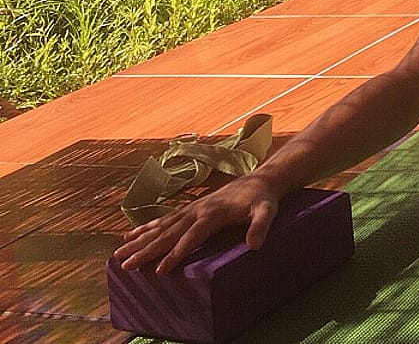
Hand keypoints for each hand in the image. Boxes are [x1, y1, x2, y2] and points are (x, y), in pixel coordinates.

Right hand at [113, 174, 279, 273]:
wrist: (260, 180)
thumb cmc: (263, 199)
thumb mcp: (267, 211)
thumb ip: (261, 226)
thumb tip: (255, 246)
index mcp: (212, 214)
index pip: (190, 238)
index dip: (175, 254)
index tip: (158, 271)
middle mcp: (196, 210)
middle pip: (167, 233)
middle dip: (146, 250)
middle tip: (126, 265)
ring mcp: (191, 208)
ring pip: (160, 226)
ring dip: (139, 240)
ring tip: (118, 254)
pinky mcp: (190, 208)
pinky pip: (164, 219)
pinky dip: (146, 228)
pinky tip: (131, 235)